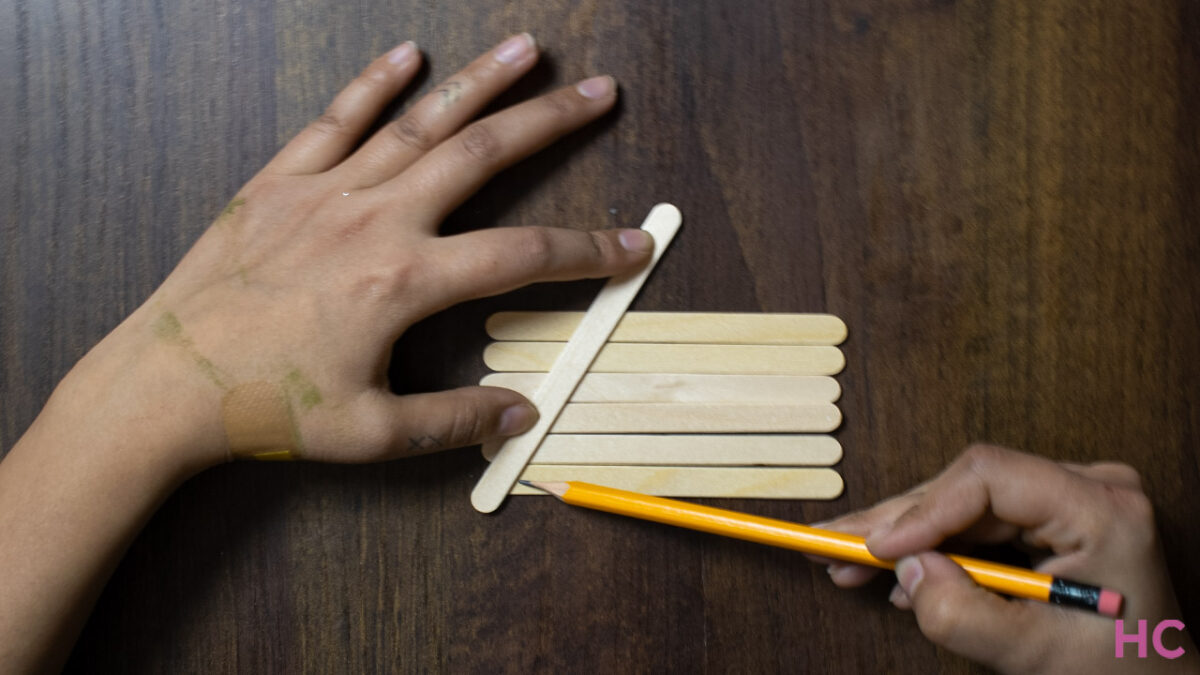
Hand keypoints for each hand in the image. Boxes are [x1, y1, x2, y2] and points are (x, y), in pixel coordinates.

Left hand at [57, 34, 651, 470]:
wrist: (165, 383)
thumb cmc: (265, 408)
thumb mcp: (370, 433)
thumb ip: (454, 420)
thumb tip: (520, 413)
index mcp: (403, 283)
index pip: (522, 257)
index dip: (588, 251)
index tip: (633, 246)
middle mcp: (374, 221)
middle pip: (482, 157)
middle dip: (550, 121)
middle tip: (599, 92)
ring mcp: (326, 193)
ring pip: (418, 123)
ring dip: (479, 84)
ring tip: (526, 50)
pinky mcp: (279, 183)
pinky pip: (335, 120)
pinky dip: (373, 84)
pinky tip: (407, 55)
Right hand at [820, 445, 1196, 673]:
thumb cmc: (1122, 674)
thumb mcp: (1035, 656)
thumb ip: (963, 615)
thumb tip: (903, 570)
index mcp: (1102, 509)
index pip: (987, 477)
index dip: (921, 509)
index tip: (875, 549)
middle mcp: (1087, 488)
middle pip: (966, 488)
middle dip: (897, 525)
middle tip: (831, 547)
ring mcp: (1070, 498)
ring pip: (963, 504)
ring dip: (906, 538)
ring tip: (848, 564)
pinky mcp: (1053, 516)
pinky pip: (979, 520)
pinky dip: (936, 548)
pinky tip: (897, 576)